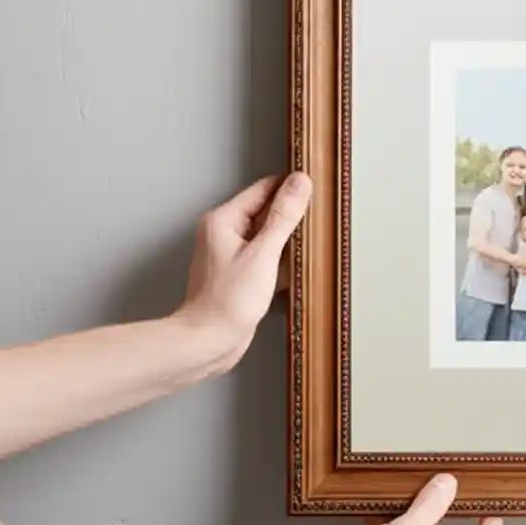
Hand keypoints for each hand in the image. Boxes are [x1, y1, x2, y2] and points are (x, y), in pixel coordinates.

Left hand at [174, 172, 312, 366]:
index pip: (263, 189)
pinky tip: (295, 272)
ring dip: (287, 242)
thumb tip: (299, 183)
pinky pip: (264, 257)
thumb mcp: (263, 254)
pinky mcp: (238, 274)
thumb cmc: (228, 301)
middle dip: (291, 217)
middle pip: (265, 212)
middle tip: (316, 222)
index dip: (289, 188)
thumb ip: (283, 217)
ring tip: (308, 249)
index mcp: (224, 220)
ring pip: (267, 237)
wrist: (209, 341)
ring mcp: (230, 254)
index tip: (315, 189)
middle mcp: (224, 233)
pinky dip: (280, 262)